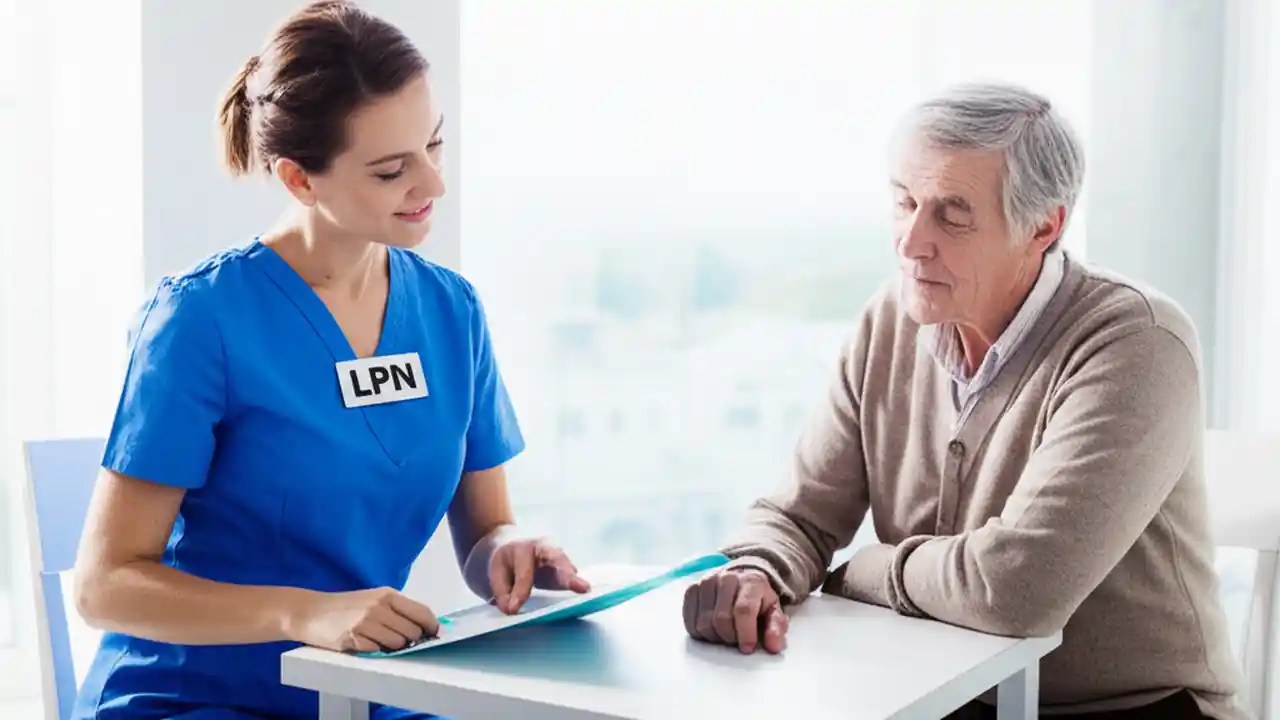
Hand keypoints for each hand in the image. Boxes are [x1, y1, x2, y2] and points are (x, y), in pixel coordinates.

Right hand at [286, 587, 439, 652]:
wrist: (311, 612)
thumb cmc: (344, 607)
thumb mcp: (373, 599)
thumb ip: (397, 610)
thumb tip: (423, 625)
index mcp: (388, 594)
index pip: (422, 612)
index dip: (432, 626)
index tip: (434, 634)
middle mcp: (380, 606)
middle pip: (413, 631)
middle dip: (411, 640)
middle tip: (401, 641)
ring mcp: (367, 622)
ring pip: (398, 643)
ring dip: (393, 647)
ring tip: (379, 641)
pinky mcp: (355, 638)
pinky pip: (378, 651)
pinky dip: (375, 651)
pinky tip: (365, 644)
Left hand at [489, 537, 590, 613]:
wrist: (514, 544)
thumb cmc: (506, 560)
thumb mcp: (497, 573)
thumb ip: (503, 592)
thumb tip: (512, 610)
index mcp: (523, 548)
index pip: (525, 572)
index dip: (520, 591)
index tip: (513, 609)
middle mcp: (545, 548)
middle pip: (556, 559)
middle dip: (565, 572)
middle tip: (579, 585)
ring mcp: (558, 557)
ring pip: (567, 567)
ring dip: (574, 579)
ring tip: (585, 590)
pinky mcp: (564, 568)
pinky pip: (570, 576)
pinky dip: (575, 585)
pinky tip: (583, 596)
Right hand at [683, 568, 788, 653]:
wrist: (741, 577)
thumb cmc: (757, 598)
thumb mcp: (773, 610)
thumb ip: (776, 628)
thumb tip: (774, 646)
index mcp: (751, 582)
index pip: (743, 610)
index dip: (745, 634)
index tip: (747, 648)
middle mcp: (726, 578)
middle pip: (721, 619)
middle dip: (729, 637)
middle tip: (737, 639)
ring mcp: (706, 582)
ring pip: (703, 623)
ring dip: (715, 636)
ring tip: (725, 632)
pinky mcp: (692, 590)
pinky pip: (690, 622)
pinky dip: (700, 632)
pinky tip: (712, 629)